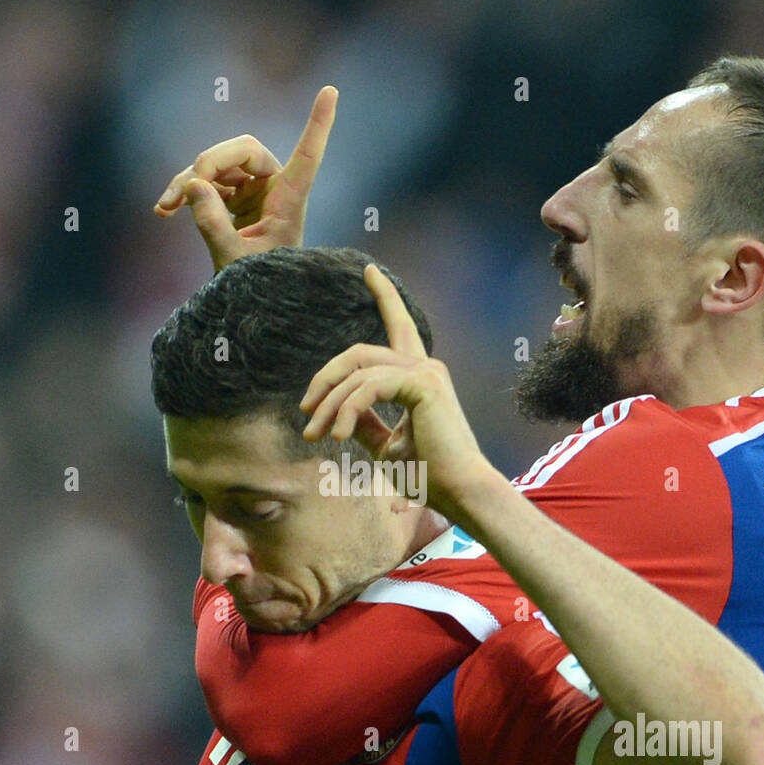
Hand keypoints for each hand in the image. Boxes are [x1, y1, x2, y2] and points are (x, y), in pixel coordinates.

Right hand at [154, 86, 337, 271]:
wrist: (250, 303)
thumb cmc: (256, 287)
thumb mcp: (234, 261)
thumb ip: (214, 226)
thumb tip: (193, 185)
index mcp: (290, 201)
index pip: (308, 157)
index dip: (318, 124)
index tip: (331, 91)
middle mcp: (274, 188)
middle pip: (244, 149)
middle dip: (211, 163)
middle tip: (188, 187)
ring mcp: (253, 190)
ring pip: (217, 164)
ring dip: (188, 180)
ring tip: (165, 206)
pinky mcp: (233, 197)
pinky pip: (205, 182)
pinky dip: (184, 192)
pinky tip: (163, 210)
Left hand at [300, 264, 497, 522]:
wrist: (460, 493)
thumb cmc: (429, 476)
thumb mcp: (385, 446)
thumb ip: (364, 424)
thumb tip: (337, 412)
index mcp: (419, 377)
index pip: (399, 326)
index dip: (385, 295)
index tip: (369, 271)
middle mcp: (425, 367)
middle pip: (358, 353)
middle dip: (325, 378)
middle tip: (304, 411)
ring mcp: (426, 372)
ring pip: (358, 371)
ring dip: (329, 403)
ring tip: (316, 434)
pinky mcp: (423, 384)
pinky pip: (369, 386)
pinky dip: (347, 408)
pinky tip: (338, 434)